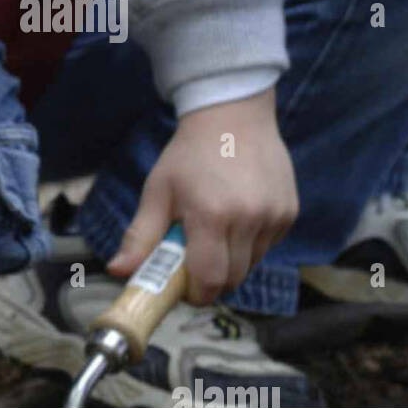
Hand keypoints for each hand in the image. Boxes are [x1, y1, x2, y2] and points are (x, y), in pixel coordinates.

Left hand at [107, 88, 298, 304]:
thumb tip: (117, 271)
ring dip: (231, 261)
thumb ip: (140, 236)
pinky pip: (267, 247)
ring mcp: (274, 216)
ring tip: (214, 229)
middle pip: (232, 279)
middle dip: (210, 279)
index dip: (194, 292)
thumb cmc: (188, 154)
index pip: (209, 280)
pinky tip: (237, 215)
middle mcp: (249, 218)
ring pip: (252, 265)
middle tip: (193, 257)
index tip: (181, 286)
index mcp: (211, 214)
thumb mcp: (158, 191)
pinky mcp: (290, 213)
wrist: (232, 115)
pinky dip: (250, 244)